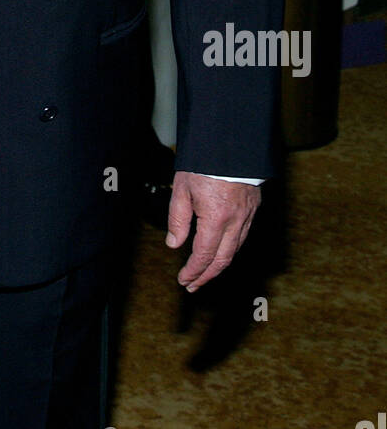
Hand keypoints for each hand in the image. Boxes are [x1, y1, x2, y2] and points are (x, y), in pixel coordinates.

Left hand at [165, 172, 259, 291]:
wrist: (231, 142)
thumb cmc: (203, 162)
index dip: (194, 271)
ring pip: (235, 249)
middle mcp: (236, 220)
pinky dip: (230, 248)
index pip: (204, 255)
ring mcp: (248, 214)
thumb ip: (178, 218)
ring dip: (219, 265)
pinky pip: (242, 235)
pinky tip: (221, 250)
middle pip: (223, 259)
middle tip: (193, 285)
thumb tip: (175, 244)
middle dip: (207, 276)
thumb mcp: (182, 188)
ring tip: (205, 273)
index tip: (184, 280)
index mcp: (216, 217)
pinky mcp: (254, 206)